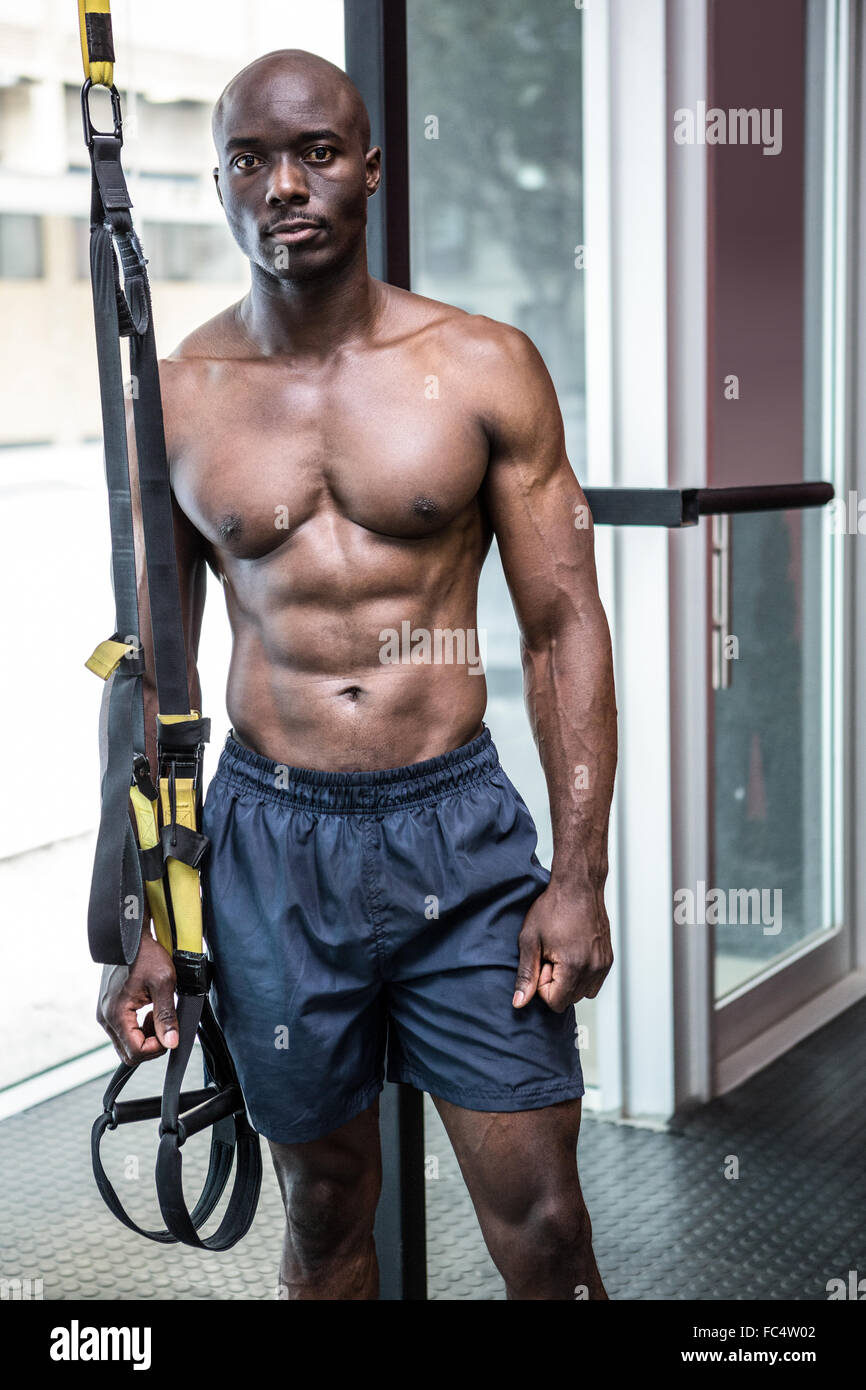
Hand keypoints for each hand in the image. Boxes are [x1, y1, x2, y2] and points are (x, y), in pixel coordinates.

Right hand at [96, 931, 178, 1065]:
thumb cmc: (146, 955)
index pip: (135, 1052)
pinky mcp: (108, 1009)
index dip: (157, 1048)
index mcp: (116, 1014)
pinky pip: (123, 1031)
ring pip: (126, 1044)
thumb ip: (166, 1016)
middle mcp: (105, 1018)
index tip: (170, 1032)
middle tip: (164, 1024)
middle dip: (150, 1045)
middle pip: (128, 1053)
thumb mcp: (163, 983)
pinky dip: (138, 1029)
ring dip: (145, 1036)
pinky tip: (148, 1011)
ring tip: (157, 1014)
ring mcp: (104, 1014)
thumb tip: (171, 1042)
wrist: (130, 936)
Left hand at [512, 881, 612, 1012]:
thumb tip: (519, 1002)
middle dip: (556, 984)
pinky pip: (594, 981)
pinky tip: (573, 952)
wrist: (578, 885)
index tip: (542, 961)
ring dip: (569, 980)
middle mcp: (593, 968)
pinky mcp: (608, 958)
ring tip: (561, 954)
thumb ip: (526, 975)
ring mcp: (603, 964)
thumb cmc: (553, 907)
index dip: (543, 986)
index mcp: (573, 966)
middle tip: (551, 955)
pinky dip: (582, 974)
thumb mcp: (530, 940)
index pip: (556, 1003)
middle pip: (570, 999)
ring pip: (583, 992)